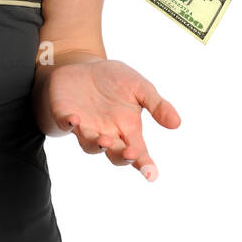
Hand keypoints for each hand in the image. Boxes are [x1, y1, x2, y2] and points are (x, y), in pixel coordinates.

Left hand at [46, 58, 180, 180]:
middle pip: (114, 154)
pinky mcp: (65, 115)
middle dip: (121, 157)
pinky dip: (68, 123)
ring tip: (104, 140)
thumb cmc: (114, 81)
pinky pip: (65, 123)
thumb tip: (177, 123)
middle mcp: (107, 133)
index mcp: (127, 129)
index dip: (144, 165)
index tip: (151, 175)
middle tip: (129, 154)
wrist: (82, 67)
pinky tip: (74, 119)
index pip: (138, 152)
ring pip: (90, 145)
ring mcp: (85, 127)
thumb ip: (156, 105)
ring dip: (97, 144)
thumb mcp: (139, 88)